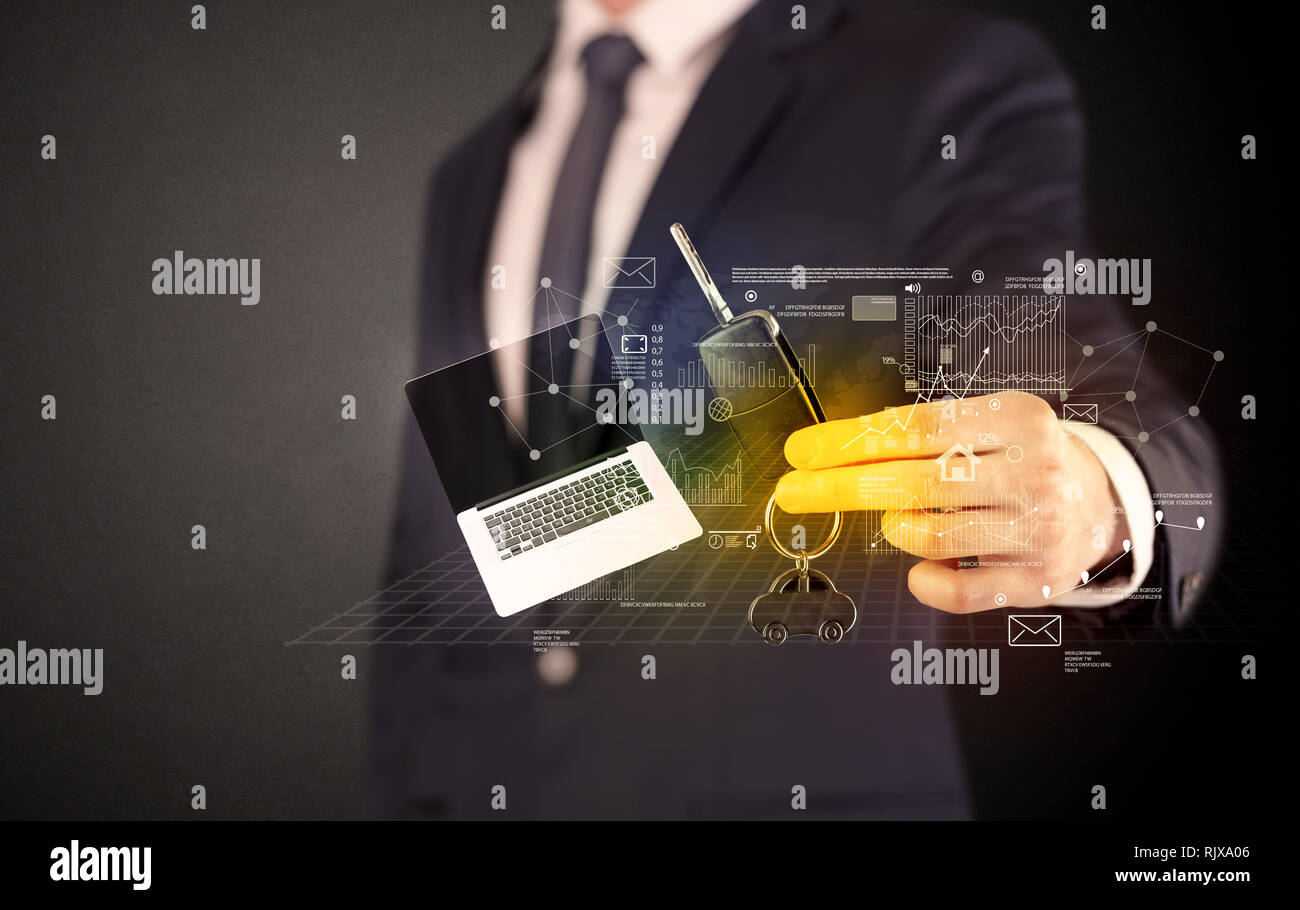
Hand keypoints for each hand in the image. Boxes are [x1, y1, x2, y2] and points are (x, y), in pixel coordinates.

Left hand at [775, 392, 1128, 611]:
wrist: (1103, 501)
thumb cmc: (1026, 457)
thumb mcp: (991, 422)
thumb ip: (928, 433)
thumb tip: (840, 451)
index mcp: (1018, 419)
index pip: (915, 428)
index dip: (850, 441)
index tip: (804, 451)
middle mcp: (1032, 472)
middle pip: (914, 482)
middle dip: (842, 487)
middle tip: (796, 490)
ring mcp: (1038, 528)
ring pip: (931, 536)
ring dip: (896, 529)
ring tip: (897, 520)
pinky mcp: (1038, 579)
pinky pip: (959, 591)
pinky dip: (926, 581)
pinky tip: (919, 568)